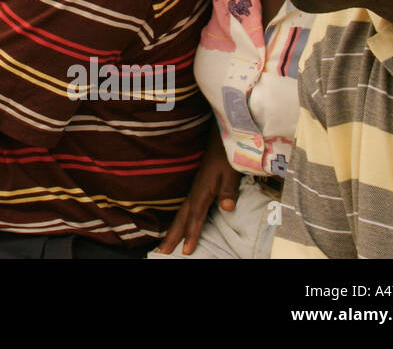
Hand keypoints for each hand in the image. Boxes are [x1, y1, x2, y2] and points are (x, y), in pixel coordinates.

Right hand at [155, 132, 240, 255]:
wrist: (220, 139)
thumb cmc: (227, 155)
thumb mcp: (231, 172)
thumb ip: (228, 191)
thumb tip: (226, 208)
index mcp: (202, 191)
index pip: (195, 217)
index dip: (191, 234)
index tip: (186, 251)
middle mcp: (195, 193)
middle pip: (181, 218)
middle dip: (172, 236)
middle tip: (162, 252)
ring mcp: (195, 190)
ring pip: (181, 214)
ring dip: (173, 229)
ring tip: (165, 244)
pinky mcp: (198, 189)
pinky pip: (185, 209)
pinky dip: (179, 220)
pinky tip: (178, 224)